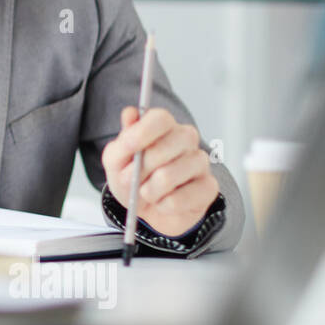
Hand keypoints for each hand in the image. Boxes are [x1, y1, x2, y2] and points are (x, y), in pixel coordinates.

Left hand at [101, 107, 218, 236]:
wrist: (148, 210)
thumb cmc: (133, 179)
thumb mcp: (116, 161)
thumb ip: (121, 141)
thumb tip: (130, 114)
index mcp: (163, 127)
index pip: (161, 118)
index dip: (142, 132)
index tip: (128, 146)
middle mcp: (186, 139)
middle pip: (166, 146)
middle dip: (141, 168)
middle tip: (132, 179)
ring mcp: (200, 162)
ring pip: (167, 176)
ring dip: (148, 191)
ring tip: (147, 192)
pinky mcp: (209, 187)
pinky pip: (177, 200)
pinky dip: (161, 205)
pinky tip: (163, 202)